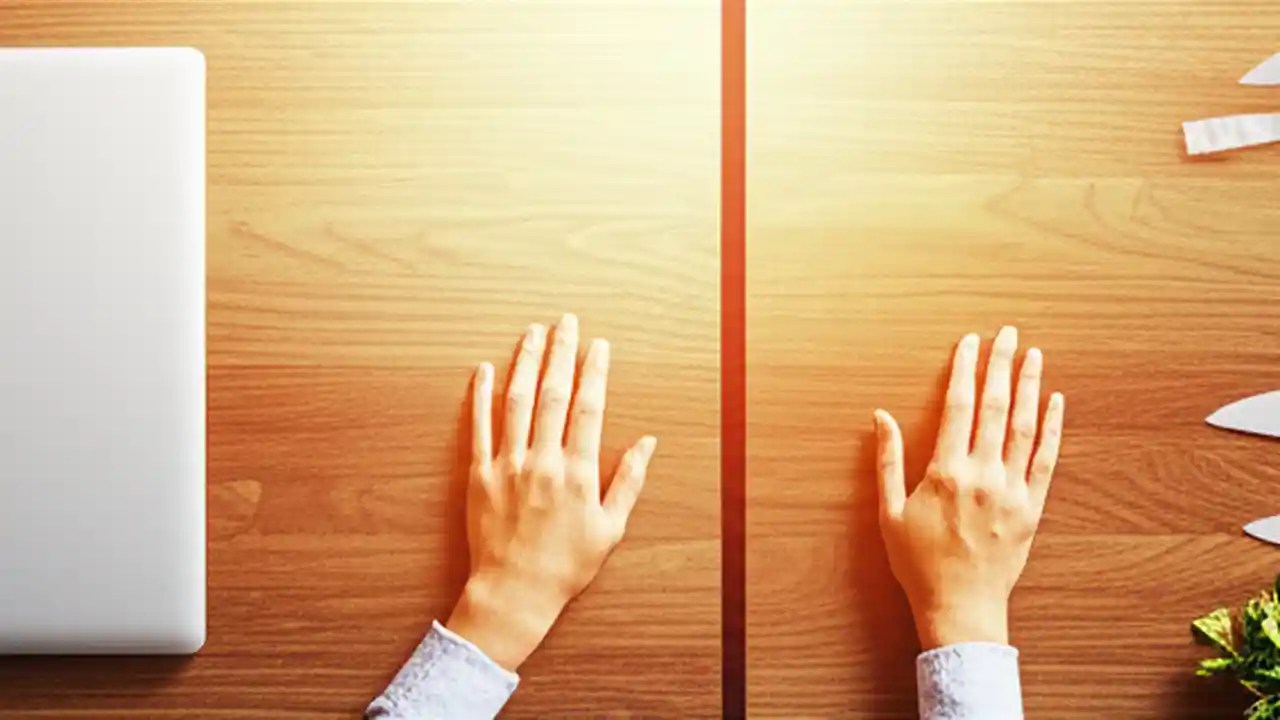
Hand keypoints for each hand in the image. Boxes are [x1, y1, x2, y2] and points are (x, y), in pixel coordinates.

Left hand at [446, 314, 656, 670]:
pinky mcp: (479, 475)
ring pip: (516, 402)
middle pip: (553, 394)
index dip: (594, 372)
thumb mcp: (611, 528)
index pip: (588, 407)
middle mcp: (543, 461)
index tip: (598, 345)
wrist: (514, 591)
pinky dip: (480, 395)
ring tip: (532, 333)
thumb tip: (649, 442)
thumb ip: (630, 481)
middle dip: (561, 353)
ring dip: (525, 362)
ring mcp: (509, 465)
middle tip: (566, 321)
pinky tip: (484, 369)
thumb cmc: (567, 565)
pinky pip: (478, 427)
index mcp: (578, 472)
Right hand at [874, 327, 1064, 649]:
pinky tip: (1055, 402)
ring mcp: (1011, 491)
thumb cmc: (918, 563)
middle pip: (994, 407)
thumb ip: (887, 460)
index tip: (969, 342)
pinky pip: (1045, 460)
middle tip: (1006, 334)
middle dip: (1000, 365)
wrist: (959, 607)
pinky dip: (1052, 428)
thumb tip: (880, 417)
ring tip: (1032, 355)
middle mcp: (982, 475)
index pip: (958, 406)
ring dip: (1029, 386)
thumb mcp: (890, 511)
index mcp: (946, 472)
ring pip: (1024, 427)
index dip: (964, 369)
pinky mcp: (1031, 509)